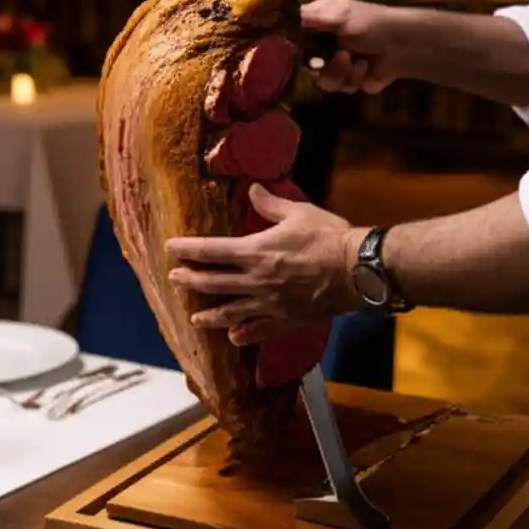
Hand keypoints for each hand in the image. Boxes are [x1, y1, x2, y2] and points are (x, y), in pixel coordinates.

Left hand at [165, 184, 365, 345]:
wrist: (357, 270)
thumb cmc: (329, 237)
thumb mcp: (298, 212)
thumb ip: (270, 204)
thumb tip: (253, 190)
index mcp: (256, 251)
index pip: (211, 250)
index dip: (187, 249)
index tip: (170, 248)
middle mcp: (256, 280)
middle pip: (213, 282)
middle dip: (190, 280)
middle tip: (174, 278)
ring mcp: (269, 304)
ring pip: (229, 312)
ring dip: (209, 314)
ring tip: (195, 316)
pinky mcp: (286, 320)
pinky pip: (258, 331)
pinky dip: (243, 335)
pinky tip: (233, 338)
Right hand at [302, 0, 407, 94]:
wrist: (404, 45)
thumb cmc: (373, 22)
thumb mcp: (340, 13)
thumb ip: (311, 16)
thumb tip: (286, 16)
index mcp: (319, 25)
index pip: (294, 38)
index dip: (292, 47)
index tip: (298, 52)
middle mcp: (325, 45)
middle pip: (306, 67)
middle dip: (324, 66)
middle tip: (341, 57)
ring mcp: (338, 64)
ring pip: (324, 81)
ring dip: (341, 73)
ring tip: (358, 63)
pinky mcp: (352, 80)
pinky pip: (344, 87)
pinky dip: (357, 78)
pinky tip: (369, 67)